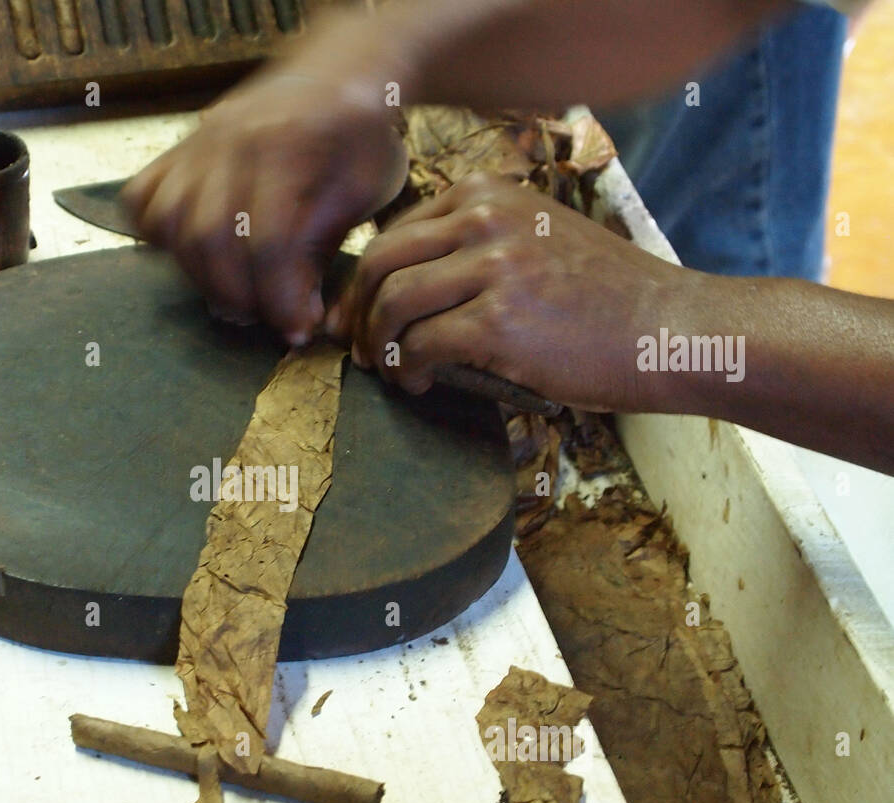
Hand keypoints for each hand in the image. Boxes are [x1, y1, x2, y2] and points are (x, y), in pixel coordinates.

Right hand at [121, 43, 408, 345]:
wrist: (333, 80)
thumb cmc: (357, 143)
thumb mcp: (363, 194)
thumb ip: (322, 252)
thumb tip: (295, 319)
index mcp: (287, 142)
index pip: (268, 240)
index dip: (281, 299)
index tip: (297, 330)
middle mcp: (229, 136)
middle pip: (210, 236)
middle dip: (239, 295)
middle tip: (267, 317)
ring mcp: (195, 142)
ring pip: (171, 223)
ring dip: (200, 277)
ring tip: (236, 298)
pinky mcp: (176, 152)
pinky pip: (143, 202)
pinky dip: (159, 238)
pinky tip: (197, 257)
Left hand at [328, 173, 696, 411]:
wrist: (669, 329)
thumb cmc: (604, 296)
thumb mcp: (536, 237)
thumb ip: (475, 244)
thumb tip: (401, 282)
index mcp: (487, 193)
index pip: (395, 232)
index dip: (366, 281)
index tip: (361, 316)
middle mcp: (485, 218)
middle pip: (381, 263)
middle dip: (358, 313)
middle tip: (359, 349)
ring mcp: (492, 267)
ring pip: (393, 304)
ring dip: (379, 346)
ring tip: (391, 371)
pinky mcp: (498, 321)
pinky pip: (420, 345)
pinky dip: (408, 370)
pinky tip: (420, 383)